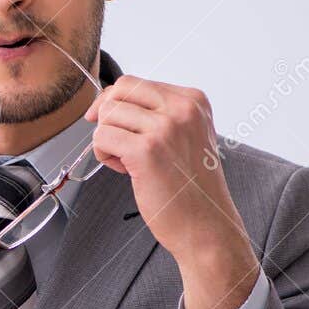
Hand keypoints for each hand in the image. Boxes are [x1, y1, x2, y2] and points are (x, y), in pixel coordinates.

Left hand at [85, 75, 258, 308]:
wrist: (206, 225)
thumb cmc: (191, 186)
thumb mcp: (186, 136)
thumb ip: (158, 114)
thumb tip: (109, 101)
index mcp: (193, 100)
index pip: (136, 83)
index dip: (115, 104)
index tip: (113, 124)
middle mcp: (182, 109)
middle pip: (119, 91)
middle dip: (106, 116)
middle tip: (115, 142)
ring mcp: (165, 128)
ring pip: (107, 115)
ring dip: (107, 139)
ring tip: (126, 161)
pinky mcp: (146, 151)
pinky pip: (102, 137)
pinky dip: (103, 154)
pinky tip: (123, 169)